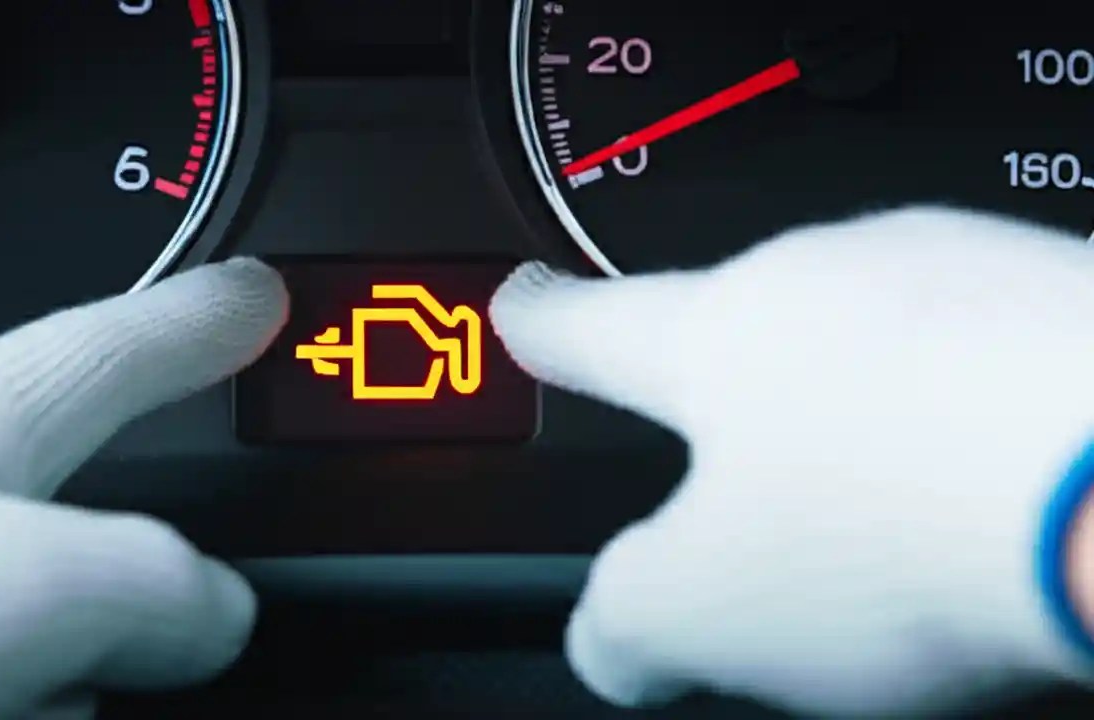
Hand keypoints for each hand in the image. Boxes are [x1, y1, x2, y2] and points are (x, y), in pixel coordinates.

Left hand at [0, 258, 287, 718]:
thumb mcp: (33, 583)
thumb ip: (161, 580)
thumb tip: (213, 612)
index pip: (118, 346)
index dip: (202, 320)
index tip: (254, 294)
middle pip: (79, 494)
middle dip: (141, 543)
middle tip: (191, 586)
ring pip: (30, 616)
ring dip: (63, 668)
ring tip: (36, 695)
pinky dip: (11, 700)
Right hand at [490, 206, 1093, 716]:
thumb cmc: (915, 521)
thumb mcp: (704, 612)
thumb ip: (625, 618)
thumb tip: (614, 642)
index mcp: (716, 336)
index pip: (593, 326)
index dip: (546, 326)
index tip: (526, 310)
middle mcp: (831, 276)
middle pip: (751, 343)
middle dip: (745, 415)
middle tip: (770, 512)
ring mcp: (959, 275)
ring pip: (883, 355)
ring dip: (878, 432)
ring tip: (913, 539)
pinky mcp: (1068, 301)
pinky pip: (991, 370)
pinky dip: (980, 437)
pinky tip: (1007, 515)